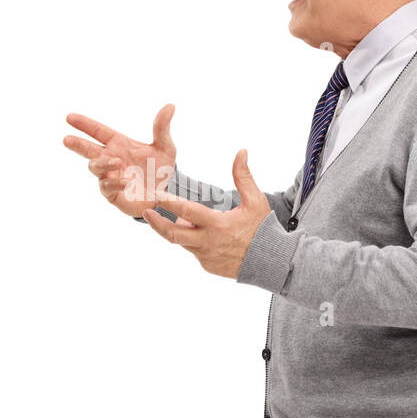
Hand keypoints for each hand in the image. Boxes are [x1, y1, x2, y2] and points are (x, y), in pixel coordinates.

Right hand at [63, 105, 176, 218]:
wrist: (165, 194)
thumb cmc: (159, 168)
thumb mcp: (165, 147)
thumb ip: (162, 128)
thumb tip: (170, 106)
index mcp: (118, 144)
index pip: (97, 132)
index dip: (84, 124)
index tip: (69, 117)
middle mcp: (110, 159)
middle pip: (88, 150)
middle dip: (77, 144)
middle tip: (67, 139)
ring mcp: (109, 176)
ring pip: (96, 168)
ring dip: (103, 163)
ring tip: (117, 161)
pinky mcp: (113, 194)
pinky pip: (107, 187)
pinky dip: (115, 182)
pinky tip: (126, 181)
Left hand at [141, 149, 272, 278]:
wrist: (271, 262)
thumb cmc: (263, 229)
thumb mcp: (255, 201)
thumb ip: (243, 176)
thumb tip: (241, 151)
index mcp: (218, 225)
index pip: (187, 212)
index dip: (170, 203)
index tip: (157, 195)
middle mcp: (208, 243)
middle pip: (173, 234)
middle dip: (156, 223)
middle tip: (146, 212)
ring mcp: (206, 256)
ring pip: (182, 242)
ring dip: (176, 229)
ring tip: (175, 216)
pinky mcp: (207, 265)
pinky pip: (193, 251)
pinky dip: (191, 240)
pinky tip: (197, 231)